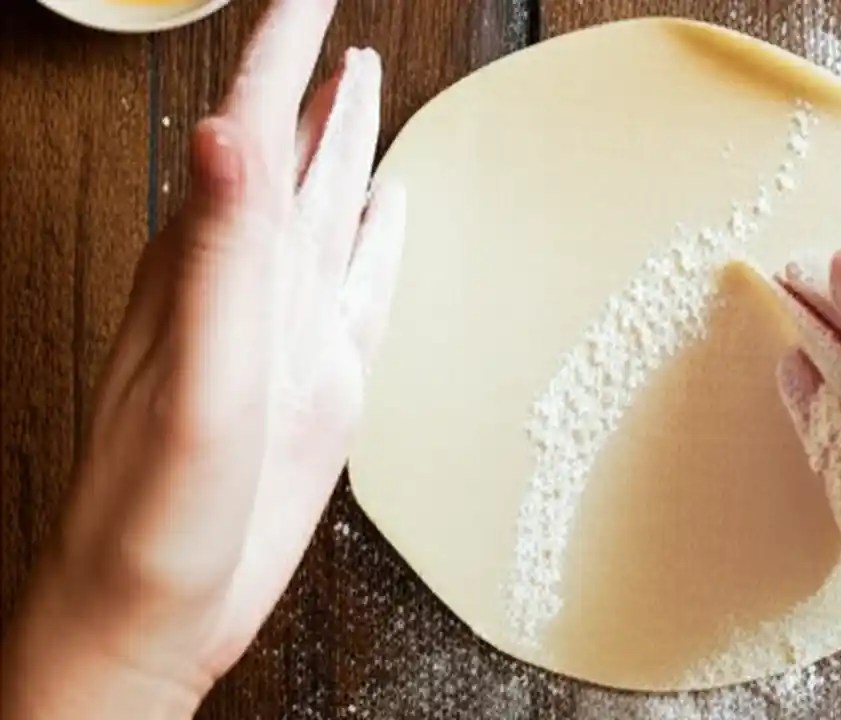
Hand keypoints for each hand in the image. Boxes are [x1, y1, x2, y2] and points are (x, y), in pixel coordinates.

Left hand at [1, 0, 404, 715]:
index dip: (283, 52)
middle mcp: (250, 288)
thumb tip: (225, 134)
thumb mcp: (197, 384)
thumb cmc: (154, 515)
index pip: (253, 128)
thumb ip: (215, 258)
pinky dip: (376, 242)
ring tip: (362, 95)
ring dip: (344, 150)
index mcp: (216, 270)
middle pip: (291, 157)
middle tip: (342, 30)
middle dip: (314, 83)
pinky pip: (358, 286)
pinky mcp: (315, 381)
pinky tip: (383, 217)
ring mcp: (285, 332)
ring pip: (326, 214)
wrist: (153, 612)